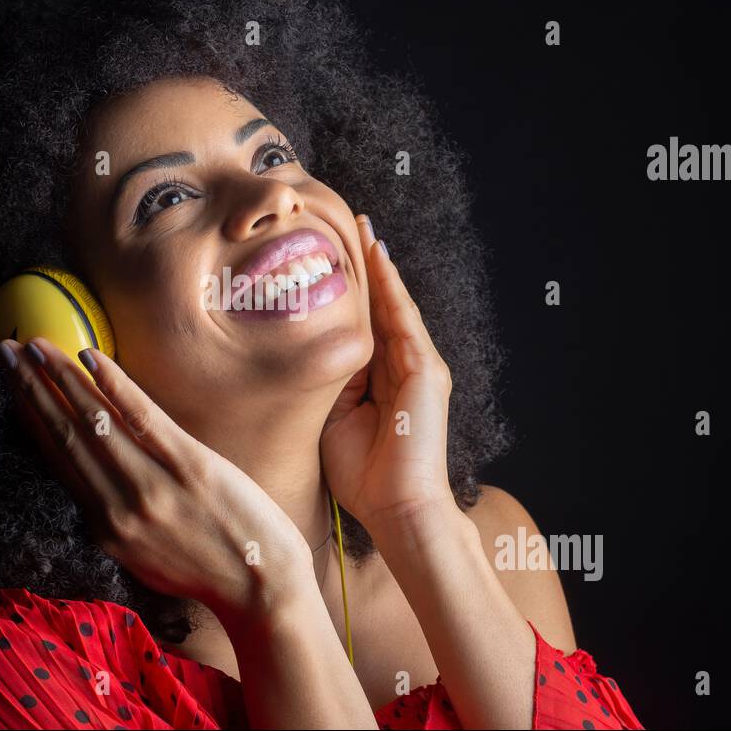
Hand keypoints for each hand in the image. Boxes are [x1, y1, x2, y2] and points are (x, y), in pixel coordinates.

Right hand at [0, 336, 313, 630]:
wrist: (261, 588)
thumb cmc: (207, 570)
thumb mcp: (144, 556)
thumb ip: (115, 519)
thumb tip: (94, 481)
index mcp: (104, 527)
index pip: (56, 460)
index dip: (30, 417)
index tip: (12, 384)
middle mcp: (118, 507)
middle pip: (64, 435)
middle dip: (31, 388)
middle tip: (7, 349)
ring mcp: (153, 485)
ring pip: (95, 422)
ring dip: (61, 378)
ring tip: (36, 345)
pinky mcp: (190, 466)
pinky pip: (144, 418)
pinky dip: (115, 385)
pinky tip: (91, 357)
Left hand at [321, 215, 455, 528]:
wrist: (398, 509)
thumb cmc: (364, 476)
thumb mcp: (330, 419)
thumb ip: (325, 384)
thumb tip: (303, 354)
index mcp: (379, 379)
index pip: (361, 324)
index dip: (346, 290)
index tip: (324, 257)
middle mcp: (402, 366)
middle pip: (380, 305)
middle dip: (364, 265)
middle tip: (345, 221)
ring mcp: (418, 366)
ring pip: (393, 304)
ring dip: (378, 265)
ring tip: (362, 227)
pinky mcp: (427, 371)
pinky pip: (404, 320)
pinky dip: (391, 287)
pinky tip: (378, 258)